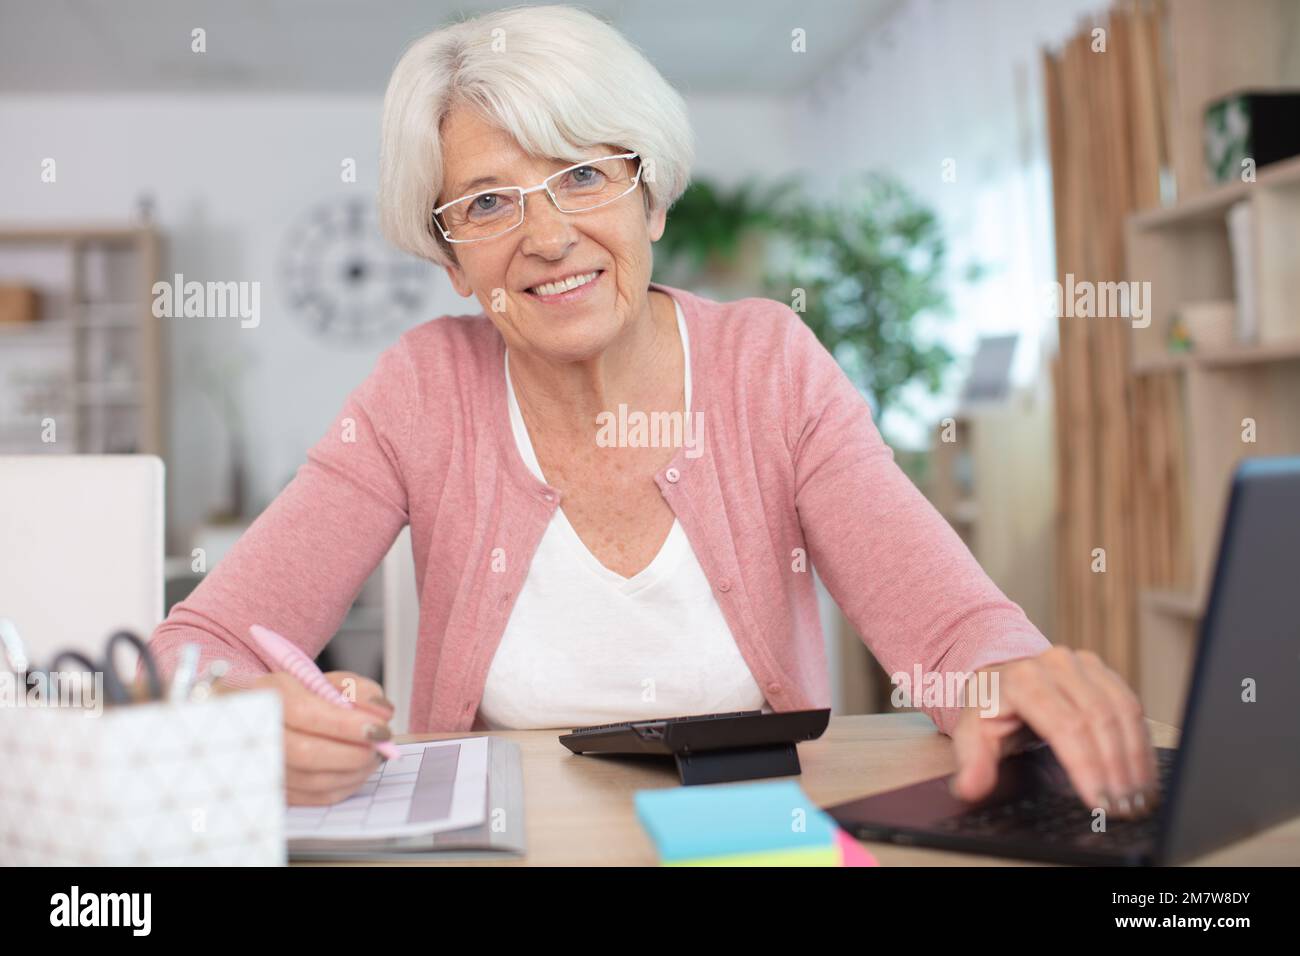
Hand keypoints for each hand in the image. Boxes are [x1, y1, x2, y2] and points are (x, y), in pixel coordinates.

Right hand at [251, 669, 396, 806]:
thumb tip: (382, 713)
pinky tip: (358, 770)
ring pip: (311, 780)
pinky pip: (315, 797)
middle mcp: (259, 731)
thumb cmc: (308, 698)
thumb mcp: (334, 682)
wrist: (277, 717)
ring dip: (354, 772)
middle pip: (305, 752)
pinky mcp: (277, 790)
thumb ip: (360, 691)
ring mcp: (264, 765)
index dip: (345, 725)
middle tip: (381, 746)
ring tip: (374, 755)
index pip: (304, 712)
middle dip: (353, 753)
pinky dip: (345, 785)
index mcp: (272, 693)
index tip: (380, 729)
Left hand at [949, 646, 1156, 818]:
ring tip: (1139, 797)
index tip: (1099, 801)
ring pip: (1121, 712)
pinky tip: (1143, 773)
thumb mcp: (972, 734)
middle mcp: (1055, 665)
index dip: (1086, 765)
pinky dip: (1140, 742)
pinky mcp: (1102, 671)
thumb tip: (970, 788)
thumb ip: (972, 762)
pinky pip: (1130, 706)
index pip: (1064, 726)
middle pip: (1097, 720)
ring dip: (1134, 758)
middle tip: (1124, 808)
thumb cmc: (989, 707)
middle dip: (1115, 769)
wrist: (1000, 674)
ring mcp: (1082, 664)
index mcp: (1022, 680)